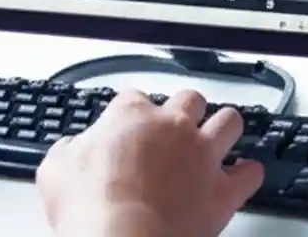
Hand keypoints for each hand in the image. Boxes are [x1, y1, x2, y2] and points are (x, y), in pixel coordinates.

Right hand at [36, 90, 263, 236]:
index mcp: (131, 115)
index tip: (129, 128)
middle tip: (178, 127)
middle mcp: (172, 126)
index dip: (133, 114)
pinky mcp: (223, 191)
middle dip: (186, 110)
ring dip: (225, 127)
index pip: (135, 98)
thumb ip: (68, 151)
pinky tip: (243, 176)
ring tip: (219, 137)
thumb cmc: (90, 209)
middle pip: (190, 99)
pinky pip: (251, 173)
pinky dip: (249, 174)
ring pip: (230, 121)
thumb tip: (70, 150)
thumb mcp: (55, 171)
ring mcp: (203, 156)